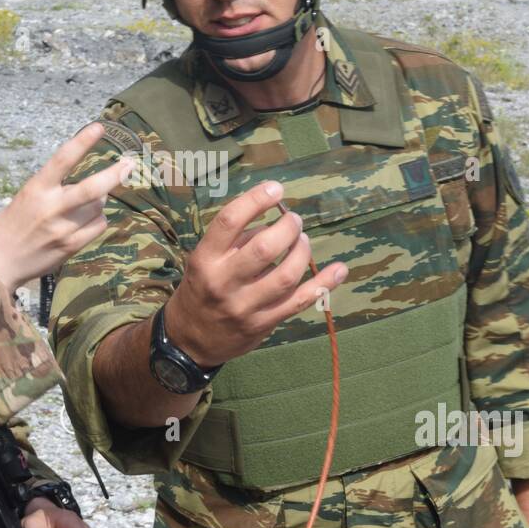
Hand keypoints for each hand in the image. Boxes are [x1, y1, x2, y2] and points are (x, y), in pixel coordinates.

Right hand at [0, 123, 132, 290]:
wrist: (0, 261)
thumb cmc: (14, 223)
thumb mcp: (27, 196)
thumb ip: (55, 188)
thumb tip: (94, 187)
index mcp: (36, 189)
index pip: (62, 159)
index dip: (82, 142)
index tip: (99, 127)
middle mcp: (51, 207)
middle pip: (91, 188)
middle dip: (114, 174)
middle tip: (130, 164)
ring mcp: (62, 228)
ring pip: (98, 207)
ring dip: (99, 201)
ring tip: (84, 205)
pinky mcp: (71, 246)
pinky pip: (98, 226)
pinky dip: (98, 220)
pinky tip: (85, 222)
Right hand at [163, 180, 347, 367]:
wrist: (190, 339)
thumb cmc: (202, 288)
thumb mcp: (205, 260)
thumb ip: (235, 240)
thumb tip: (275, 219)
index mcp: (205, 259)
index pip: (230, 221)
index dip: (256, 200)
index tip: (275, 188)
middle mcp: (223, 282)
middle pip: (264, 248)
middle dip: (287, 228)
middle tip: (294, 220)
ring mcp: (244, 306)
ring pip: (285, 276)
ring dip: (302, 252)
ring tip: (302, 241)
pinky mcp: (263, 324)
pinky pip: (299, 302)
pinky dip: (323, 284)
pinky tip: (339, 269)